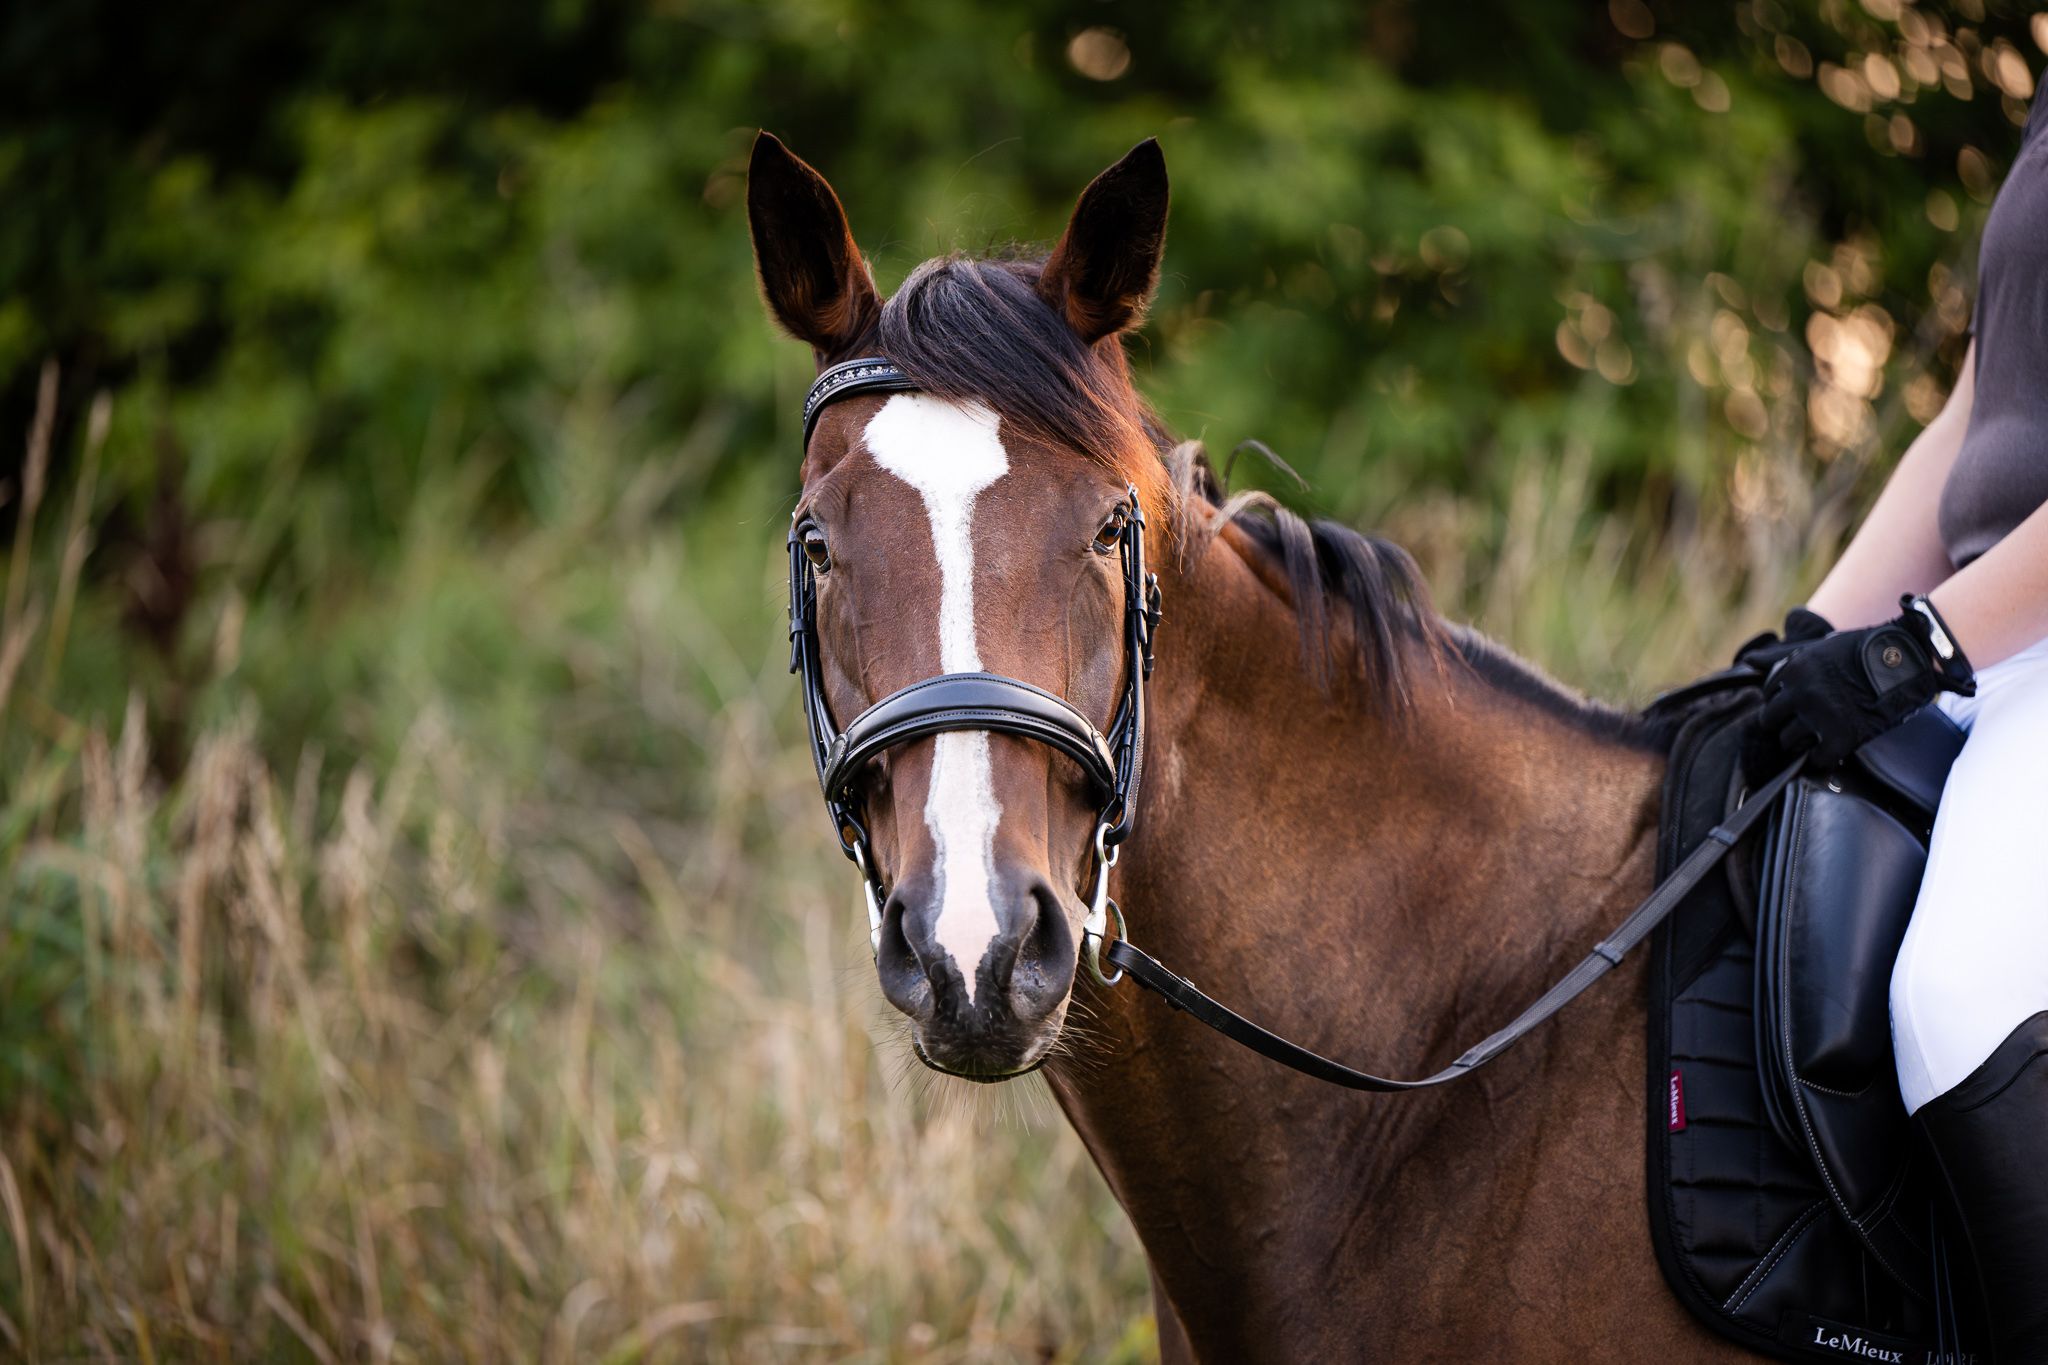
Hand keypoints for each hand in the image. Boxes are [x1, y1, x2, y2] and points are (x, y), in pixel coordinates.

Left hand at [1750, 597, 1974, 771]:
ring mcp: (1819, 716)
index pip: (1768, 694)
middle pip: (1770, 719)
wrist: (1909, 658)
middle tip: (1804, 724)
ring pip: (1788, 741)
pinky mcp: (1840, 738)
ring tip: (1821, 734)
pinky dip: (1823, 758)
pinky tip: (1833, 749)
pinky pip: (1816, 759)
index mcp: (1793, 669)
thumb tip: (1747, 660)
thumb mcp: (1820, 646)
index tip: (1798, 703)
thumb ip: (1784, 658)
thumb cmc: (1866, 650)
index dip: (1783, 700)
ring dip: (1801, 741)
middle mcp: (1800, 692)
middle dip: (1784, 722)